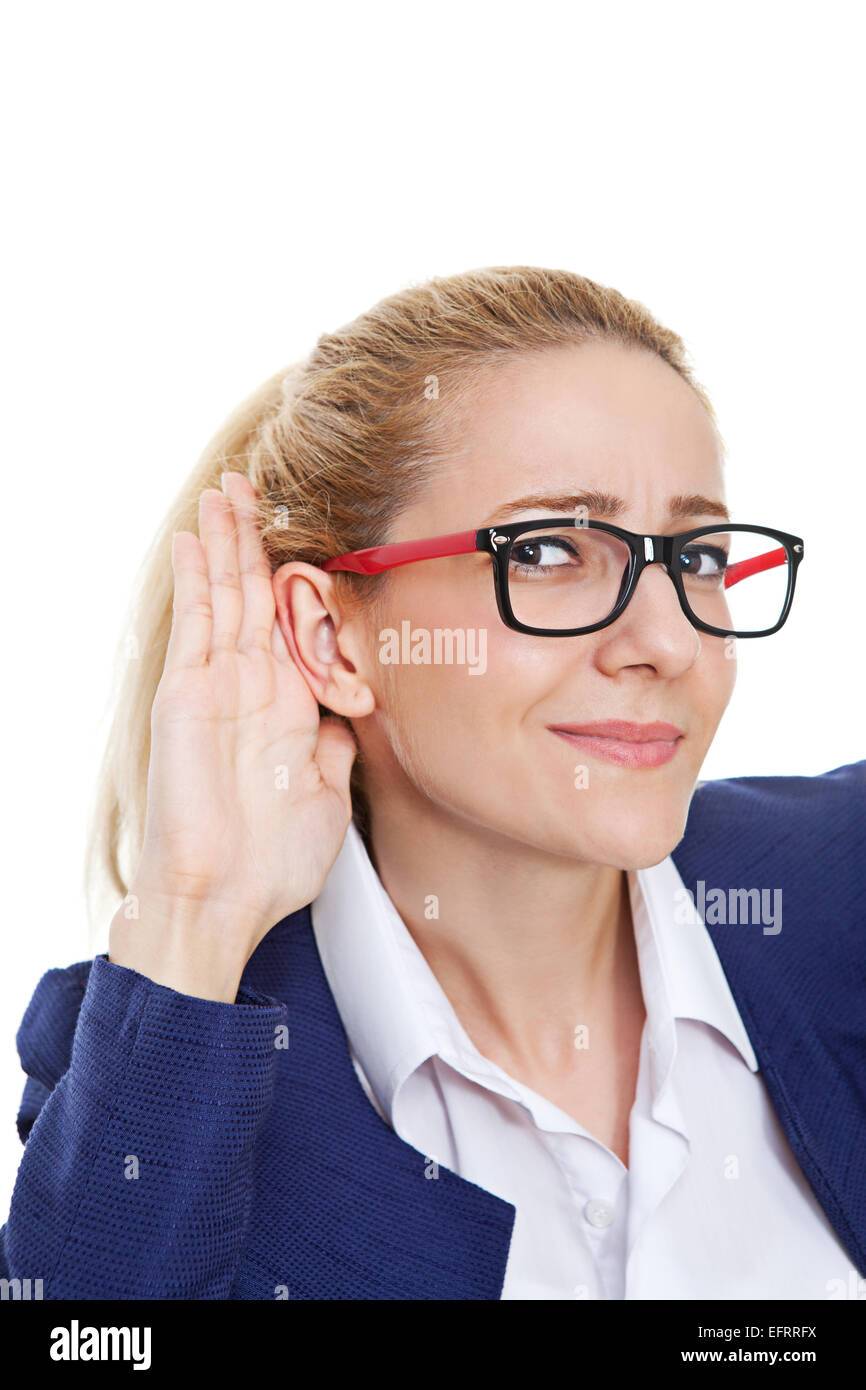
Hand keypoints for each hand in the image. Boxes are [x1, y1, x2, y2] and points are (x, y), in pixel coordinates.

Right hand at [110, 471, 358, 997]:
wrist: (225, 900)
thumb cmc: (273, 863)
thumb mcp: (328, 796)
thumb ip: (334, 747)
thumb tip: (352, 716)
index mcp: (283, 707)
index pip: (287, 624)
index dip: (291, 577)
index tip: (302, 535)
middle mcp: (249, 688)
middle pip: (252, 595)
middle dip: (251, 539)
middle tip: (249, 484)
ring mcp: (215, 688)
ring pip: (222, 596)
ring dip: (223, 541)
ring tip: (222, 490)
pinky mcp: (187, 696)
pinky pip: (193, 624)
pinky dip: (193, 579)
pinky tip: (191, 538)